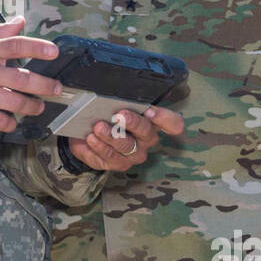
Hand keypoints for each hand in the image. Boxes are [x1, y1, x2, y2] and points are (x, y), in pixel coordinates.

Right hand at [0, 16, 61, 130]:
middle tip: (57, 88)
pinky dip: (10, 123)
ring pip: (14, 102)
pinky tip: (13, 122)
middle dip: (44, 85)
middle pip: (21, 78)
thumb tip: (20, 21)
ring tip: (39, 107)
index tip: (54, 52)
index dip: (36, 48)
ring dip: (31, 106)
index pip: (15, 45)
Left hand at [65, 105, 184, 171]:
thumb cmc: (107, 115)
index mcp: (153, 122)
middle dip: (132, 123)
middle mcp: (146, 140)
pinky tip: (90, 139)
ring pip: (126, 147)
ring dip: (111, 137)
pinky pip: (108, 158)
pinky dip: (98, 148)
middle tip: (118, 116)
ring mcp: (133, 155)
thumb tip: (116, 96)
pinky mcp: (116, 164)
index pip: (173, 123)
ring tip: (97, 128)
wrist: (86, 131)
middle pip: (146, 133)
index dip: (165, 118)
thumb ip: (121, 100)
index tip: (150, 111)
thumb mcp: (116, 104)